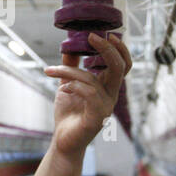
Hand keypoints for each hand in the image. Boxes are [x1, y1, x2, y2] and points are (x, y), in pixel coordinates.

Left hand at [44, 32, 132, 159]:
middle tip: (91, 37)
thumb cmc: (69, 114)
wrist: (63, 141)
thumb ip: (71, 68)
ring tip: (51, 71)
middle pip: (119, 67)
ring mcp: (106, 107)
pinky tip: (63, 89)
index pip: (123, 64)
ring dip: (69, 71)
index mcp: (107, 86)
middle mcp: (111, 95)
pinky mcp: (97, 118)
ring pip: (93, 79)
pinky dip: (74, 86)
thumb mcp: (68, 85)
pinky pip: (89, 93)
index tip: (104, 33)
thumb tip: (69, 47)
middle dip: (107, 49)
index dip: (119, 48)